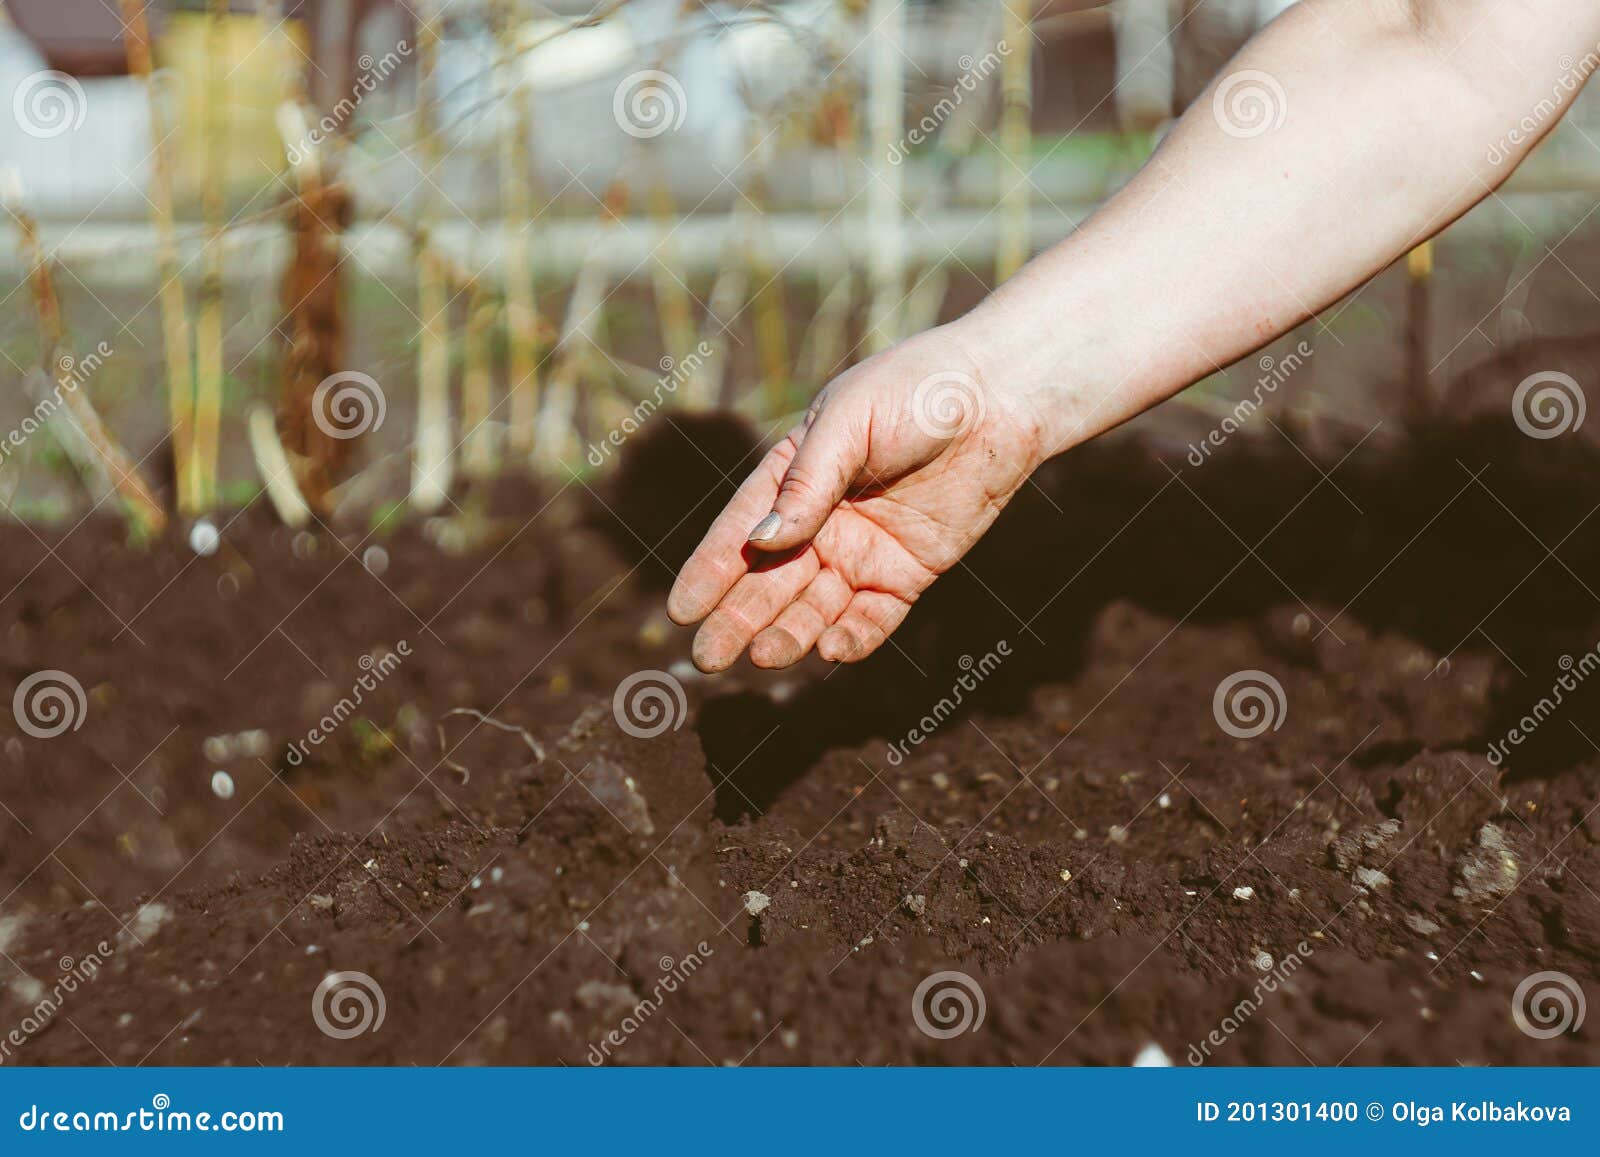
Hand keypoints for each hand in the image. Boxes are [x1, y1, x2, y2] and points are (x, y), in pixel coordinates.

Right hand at [667, 325, 1045, 670]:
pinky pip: (873, 618)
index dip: (709, 572)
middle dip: (738, 619)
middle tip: (708, 657)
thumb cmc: (917, 392)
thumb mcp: (851, 423)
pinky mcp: (908, 573)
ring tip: (765, 658)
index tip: (680, 611)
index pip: (740, 531)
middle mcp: (822, 520)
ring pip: (815, 607)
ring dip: (789, 634)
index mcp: (793, 475)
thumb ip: (808, 483)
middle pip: (770, 580)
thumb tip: (762, 540)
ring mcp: (864, 550)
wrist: (999, 398)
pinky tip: (829, 653)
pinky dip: (851, 639)